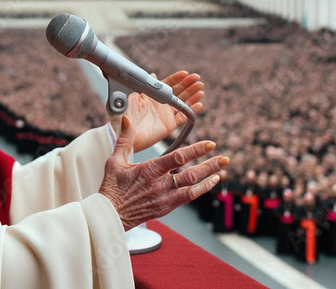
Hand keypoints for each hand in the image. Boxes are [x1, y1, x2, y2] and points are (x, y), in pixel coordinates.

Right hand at [99, 116, 229, 230]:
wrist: (110, 216)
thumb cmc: (111, 188)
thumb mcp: (115, 161)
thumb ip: (124, 139)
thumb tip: (128, 118)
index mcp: (148, 171)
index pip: (177, 158)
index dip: (196, 150)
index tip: (209, 144)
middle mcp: (159, 185)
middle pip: (191, 175)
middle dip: (210, 165)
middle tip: (225, 158)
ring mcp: (164, 198)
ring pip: (193, 188)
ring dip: (209, 178)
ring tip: (222, 170)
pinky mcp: (166, 208)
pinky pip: (188, 198)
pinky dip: (201, 189)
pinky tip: (209, 182)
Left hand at [119, 71, 203, 151]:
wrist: (121, 133)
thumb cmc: (121, 114)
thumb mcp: (130, 95)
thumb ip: (142, 86)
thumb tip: (152, 74)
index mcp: (151, 96)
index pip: (167, 85)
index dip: (176, 79)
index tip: (185, 74)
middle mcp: (160, 104)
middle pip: (178, 92)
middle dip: (188, 85)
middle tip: (197, 79)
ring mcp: (165, 115)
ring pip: (182, 103)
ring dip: (192, 95)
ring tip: (200, 88)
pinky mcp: (168, 126)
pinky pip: (182, 118)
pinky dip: (191, 111)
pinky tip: (199, 103)